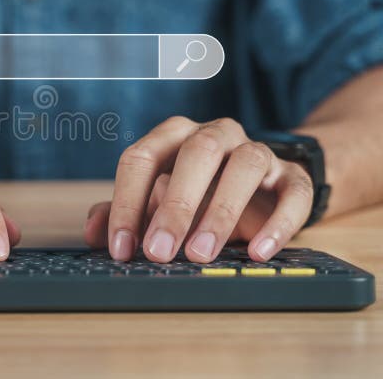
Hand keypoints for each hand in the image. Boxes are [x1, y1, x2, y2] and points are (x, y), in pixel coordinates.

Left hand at [84, 117, 313, 262]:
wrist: (262, 188)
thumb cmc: (198, 193)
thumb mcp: (156, 202)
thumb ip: (125, 211)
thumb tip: (96, 233)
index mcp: (173, 135)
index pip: (141, 157)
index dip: (127, 203)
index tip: (121, 248)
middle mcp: (215, 134)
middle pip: (195, 154)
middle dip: (174, 205)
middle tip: (159, 251)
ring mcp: (257, 151)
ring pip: (244, 165)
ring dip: (221, 211)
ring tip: (201, 254)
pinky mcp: (292, 176)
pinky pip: (293, 192)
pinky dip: (278, 222)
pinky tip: (258, 251)